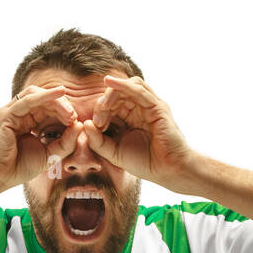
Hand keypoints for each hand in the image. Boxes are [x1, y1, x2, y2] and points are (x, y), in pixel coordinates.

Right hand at [0, 84, 81, 199]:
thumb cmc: (18, 168)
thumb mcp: (49, 155)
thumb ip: (65, 142)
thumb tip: (80, 126)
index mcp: (28, 121)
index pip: (48, 108)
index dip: (64, 112)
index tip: (76, 122)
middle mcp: (19, 114)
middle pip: (44, 99)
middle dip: (62, 106)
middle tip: (74, 116)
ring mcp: (11, 112)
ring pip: (36, 95)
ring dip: (55, 100)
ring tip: (69, 111)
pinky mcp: (6, 115)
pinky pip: (27, 100)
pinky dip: (44, 96)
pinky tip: (59, 93)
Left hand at [80, 74, 194, 190]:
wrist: (168, 171)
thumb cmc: (145, 163)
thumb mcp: (114, 153)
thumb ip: (98, 141)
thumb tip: (84, 124)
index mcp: (129, 119)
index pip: (111, 104)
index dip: (100, 111)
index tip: (96, 127)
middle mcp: (139, 109)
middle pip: (118, 93)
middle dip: (104, 103)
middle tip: (99, 119)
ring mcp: (149, 106)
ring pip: (128, 87)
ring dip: (112, 92)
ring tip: (103, 105)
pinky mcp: (157, 106)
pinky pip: (139, 89)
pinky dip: (124, 84)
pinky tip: (110, 81)